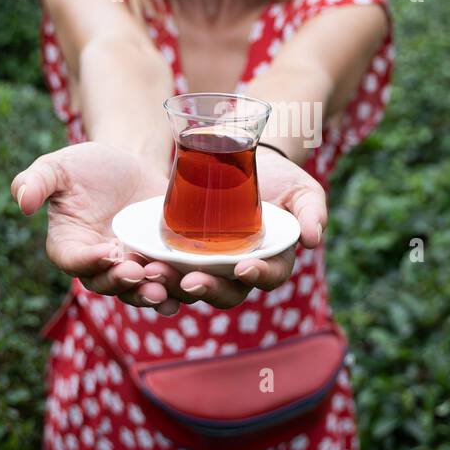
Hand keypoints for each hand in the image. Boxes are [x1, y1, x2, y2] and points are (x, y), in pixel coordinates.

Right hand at [11, 142, 182, 314]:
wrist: (131, 165)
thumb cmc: (88, 167)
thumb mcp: (58, 166)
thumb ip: (36, 181)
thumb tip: (21, 201)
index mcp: (69, 246)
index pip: (73, 262)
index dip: (88, 261)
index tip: (106, 252)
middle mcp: (98, 266)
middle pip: (107, 284)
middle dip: (123, 282)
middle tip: (138, 271)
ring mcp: (130, 268)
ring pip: (138, 292)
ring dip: (151, 293)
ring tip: (163, 286)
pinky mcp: (158, 264)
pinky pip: (167, 287)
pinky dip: (177, 291)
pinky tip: (188, 287)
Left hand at [139, 146, 327, 309]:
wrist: (244, 158)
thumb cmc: (281, 178)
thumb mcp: (302, 189)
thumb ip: (312, 212)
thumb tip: (313, 239)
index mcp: (270, 262)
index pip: (268, 277)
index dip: (257, 276)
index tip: (243, 268)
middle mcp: (237, 270)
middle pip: (224, 291)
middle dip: (207, 289)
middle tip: (190, 280)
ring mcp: (208, 264)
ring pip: (190, 283)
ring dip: (172, 284)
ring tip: (154, 273)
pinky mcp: (183, 251)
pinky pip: (167, 266)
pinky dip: (151, 266)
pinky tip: (137, 260)